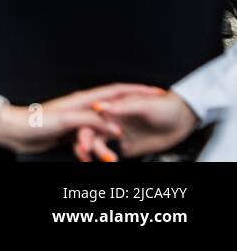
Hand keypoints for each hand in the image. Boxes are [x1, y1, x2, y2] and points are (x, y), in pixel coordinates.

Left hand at [0, 83, 158, 154]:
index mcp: (83, 101)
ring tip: (114, 159)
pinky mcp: (71, 135)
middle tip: (149, 123)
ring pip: (103, 133)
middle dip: (131, 118)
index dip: (137, 91)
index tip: (157, 92)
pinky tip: (100, 159)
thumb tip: (115, 128)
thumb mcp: (66, 120)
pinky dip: (97, 151)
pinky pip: (92, 142)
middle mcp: (82, 109)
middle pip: (114, 112)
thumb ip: (91, 121)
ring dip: (110, 146)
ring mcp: (78, 122)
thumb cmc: (35, 122)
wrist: (15, 132)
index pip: (116, 92)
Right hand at [73, 89, 199, 160]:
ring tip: (109, 159)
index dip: (84, 123)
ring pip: (98, 143)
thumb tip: (98, 107)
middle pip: (90, 129)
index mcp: (112, 106)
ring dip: (98, 151)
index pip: (91, 114)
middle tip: (87, 151)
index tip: (85, 133)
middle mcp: (111, 119)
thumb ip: (121, 107)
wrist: (183, 120)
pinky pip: (110, 153)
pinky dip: (105, 159)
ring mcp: (117, 133)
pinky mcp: (126, 147)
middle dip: (86, 140)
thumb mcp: (144, 106)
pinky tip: (109, 161)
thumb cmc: (164, 106)